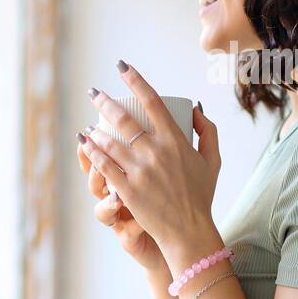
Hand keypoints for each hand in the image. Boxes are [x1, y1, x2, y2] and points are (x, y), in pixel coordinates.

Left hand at [79, 61, 220, 251]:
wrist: (189, 231)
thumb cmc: (201, 195)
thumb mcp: (213, 160)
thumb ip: (208, 131)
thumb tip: (196, 108)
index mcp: (176, 141)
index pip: (153, 101)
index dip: (136, 80)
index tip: (122, 67)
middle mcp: (156, 152)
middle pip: (124, 118)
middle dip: (105, 101)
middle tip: (94, 93)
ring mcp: (139, 171)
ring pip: (109, 141)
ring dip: (95, 128)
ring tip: (88, 123)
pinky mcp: (127, 190)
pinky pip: (104, 166)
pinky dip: (91, 151)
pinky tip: (84, 142)